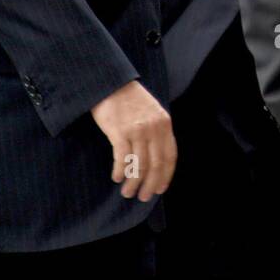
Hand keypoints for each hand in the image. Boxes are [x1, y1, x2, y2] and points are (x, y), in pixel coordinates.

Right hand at [89, 81, 175, 201]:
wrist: (110, 82)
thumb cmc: (129, 99)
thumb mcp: (151, 112)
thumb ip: (157, 131)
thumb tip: (156, 160)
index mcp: (164, 123)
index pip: (170, 156)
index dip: (166, 176)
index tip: (160, 189)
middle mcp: (154, 128)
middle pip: (156, 165)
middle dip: (150, 185)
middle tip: (143, 197)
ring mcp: (137, 130)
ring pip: (139, 166)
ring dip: (133, 183)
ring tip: (127, 192)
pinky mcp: (119, 132)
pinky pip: (122, 159)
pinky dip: (120, 172)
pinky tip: (116, 177)